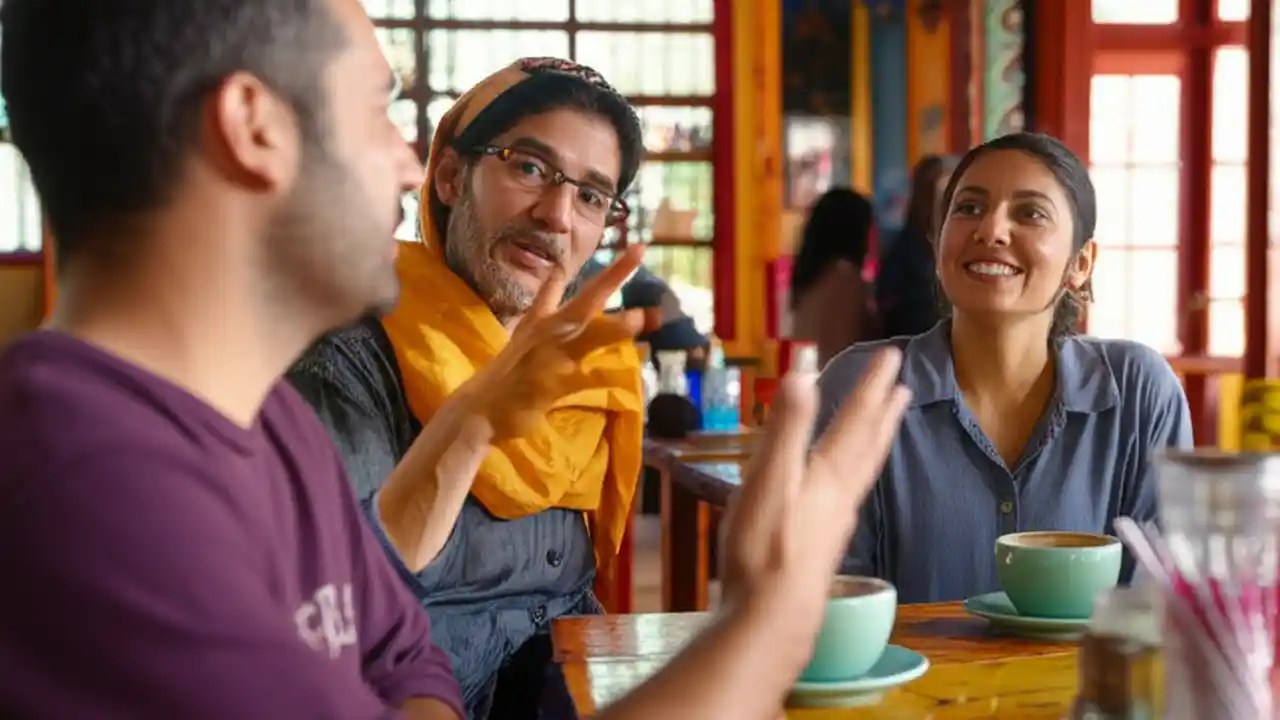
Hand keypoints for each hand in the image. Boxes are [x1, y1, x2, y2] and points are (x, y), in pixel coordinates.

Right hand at [457, 245, 656, 439]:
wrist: (479, 407)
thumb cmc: (507, 373)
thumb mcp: (525, 332)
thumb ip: (545, 302)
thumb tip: (556, 271)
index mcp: (539, 320)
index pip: (555, 286)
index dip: (582, 262)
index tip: (609, 250)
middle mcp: (549, 330)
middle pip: (586, 298)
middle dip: (613, 275)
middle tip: (638, 252)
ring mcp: (554, 355)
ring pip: (592, 334)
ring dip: (618, 326)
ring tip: (644, 318)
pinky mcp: (556, 382)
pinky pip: (590, 377)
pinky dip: (608, 374)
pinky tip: (629, 372)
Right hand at [720, 348, 909, 658]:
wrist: (773, 617)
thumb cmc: (765, 548)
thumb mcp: (769, 478)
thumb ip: (787, 425)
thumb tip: (803, 371)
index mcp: (828, 473)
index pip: (855, 419)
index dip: (871, 385)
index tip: (890, 355)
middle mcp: (840, 494)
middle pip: (869, 445)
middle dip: (883, 412)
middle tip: (903, 386)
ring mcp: (835, 521)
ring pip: (864, 471)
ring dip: (877, 442)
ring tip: (888, 425)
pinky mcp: (825, 544)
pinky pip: (853, 494)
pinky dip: (859, 475)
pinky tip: (851, 486)